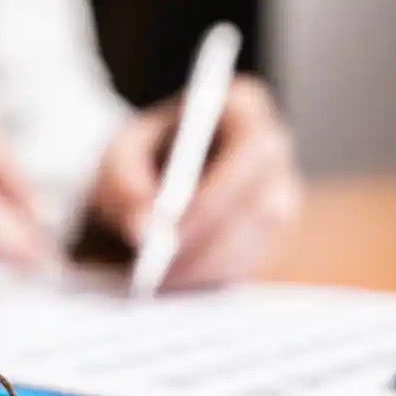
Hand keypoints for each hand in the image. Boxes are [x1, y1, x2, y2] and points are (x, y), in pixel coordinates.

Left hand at [93, 77, 302, 289]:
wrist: (142, 186)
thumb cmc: (136, 159)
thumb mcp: (116, 158)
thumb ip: (123, 186)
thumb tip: (144, 231)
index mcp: (243, 108)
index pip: (251, 150)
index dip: (215, 194)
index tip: (169, 228)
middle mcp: (272, 151)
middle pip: (263, 204)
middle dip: (209, 242)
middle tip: (161, 270)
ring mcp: (279, 196)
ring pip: (258, 242)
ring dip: (208, 267)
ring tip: (159, 283)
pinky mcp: (268, 238)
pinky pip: (251, 265)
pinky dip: (210, 279)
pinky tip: (174, 286)